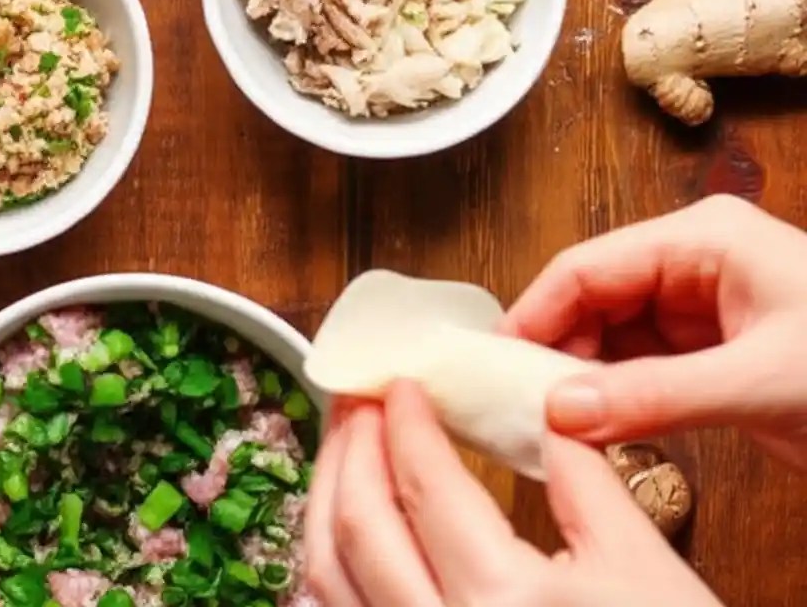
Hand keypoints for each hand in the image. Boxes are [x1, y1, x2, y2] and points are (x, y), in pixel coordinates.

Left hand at [304, 382, 721, 606]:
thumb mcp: (642, 565)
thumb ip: (584, 479)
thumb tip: (542, 413)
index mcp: (501, 598)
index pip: (427, 487)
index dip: (405, 425)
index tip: (401, 383)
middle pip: (358, 524)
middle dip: (350, 448)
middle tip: (360, 399)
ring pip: (327, 573)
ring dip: (327, 498)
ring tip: (343, 447)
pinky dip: (331, 561)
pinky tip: (345, 527)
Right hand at [501, 195, 806, 469]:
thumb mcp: (762, 382)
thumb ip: (659, 395)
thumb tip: (562, 409)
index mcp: (704, 241)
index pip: (586, 268)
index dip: (534, 316)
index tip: (494, 366)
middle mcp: (693, 267)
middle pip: (591, 302)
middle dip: (554, 353)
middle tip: (518, 404)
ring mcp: (701, 311)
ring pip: (610, 340)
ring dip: (581, 380)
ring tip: (548, 422)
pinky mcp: (709, 356)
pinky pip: (638, 372)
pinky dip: (613, 400)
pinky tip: (592, 429)